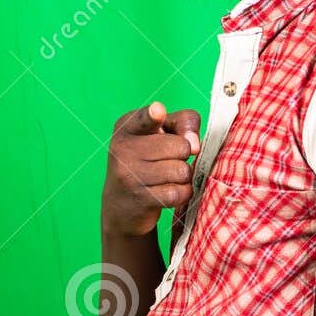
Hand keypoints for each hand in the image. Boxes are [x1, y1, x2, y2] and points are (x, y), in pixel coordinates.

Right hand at [102, 101, 200, 237]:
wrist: (120, 204)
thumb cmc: (147, 160)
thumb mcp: (160, 133)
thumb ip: (183, 123)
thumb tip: (195, 145)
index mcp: (127, 127)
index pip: (145, 117)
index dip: (154, 114)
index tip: (158, 110)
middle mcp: (124, 149)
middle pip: (181, 146)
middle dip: (184, 156)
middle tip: (169, 160)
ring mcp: (130, 175)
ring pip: (182, 171)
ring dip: (183, 176)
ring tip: (168, 177)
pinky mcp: (140, 199)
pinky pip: (178, 193)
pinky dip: (182, 194)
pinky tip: (168, 192)